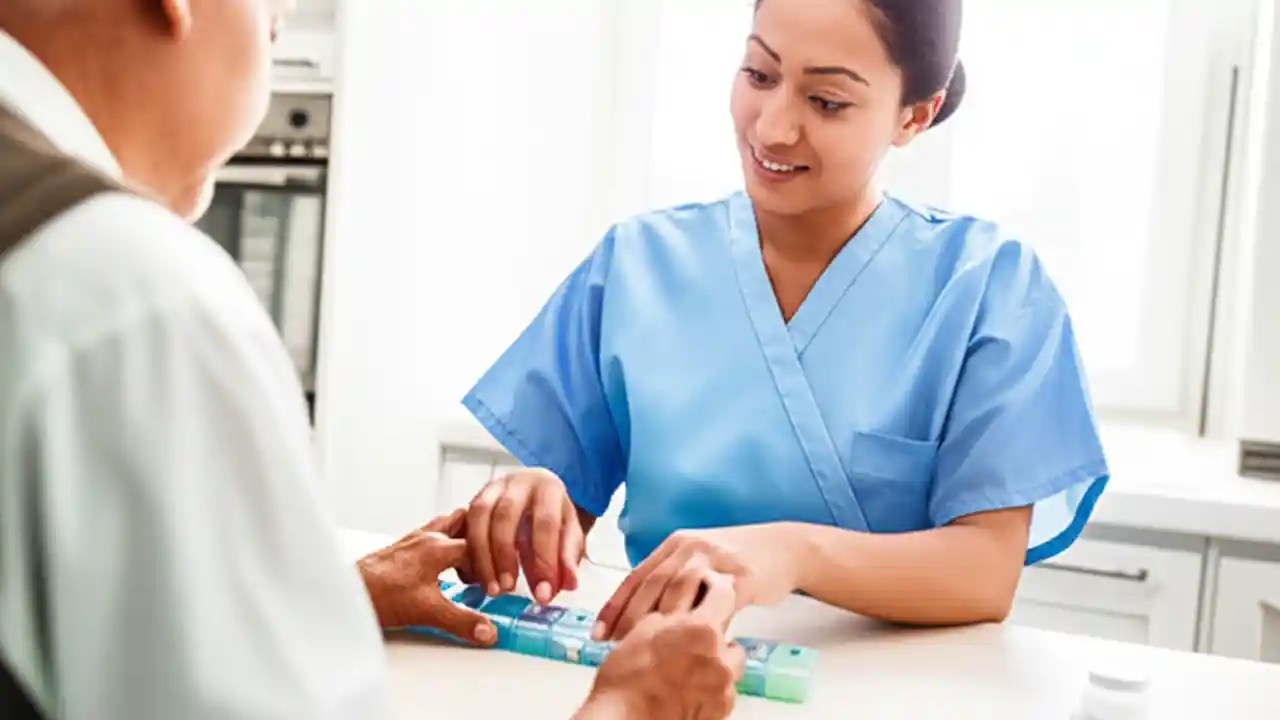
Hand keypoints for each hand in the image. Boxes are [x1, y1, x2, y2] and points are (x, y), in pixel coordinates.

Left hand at [357, 509, 497, 645]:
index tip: (498, 582)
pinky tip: (439, 569)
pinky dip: (442, 546)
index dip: (493, 565)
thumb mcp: (428, 612)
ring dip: (461, 539)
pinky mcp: (400, 548)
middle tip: (488, 563)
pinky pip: (430, 536)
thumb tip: (488, 631)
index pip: (479, 546)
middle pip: (465, 521)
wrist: (345, 593)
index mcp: (438, 547)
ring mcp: (412, 540)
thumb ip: (462, 621)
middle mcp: (427, 537)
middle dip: (481, 540)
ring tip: (467, 566)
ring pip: (446, 524)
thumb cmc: (381, 596)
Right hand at [465, 468, 585, 603]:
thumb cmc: (552, 514)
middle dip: (504, 555)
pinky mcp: (474, 499)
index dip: (544, 560)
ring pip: (478, 517)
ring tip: (491, 588)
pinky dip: (468, 552)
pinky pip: (463, 524)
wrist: (534, 491)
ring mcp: (492, 488)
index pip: (546, 523)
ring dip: (482, 556)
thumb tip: (569, 583)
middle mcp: (518, 483)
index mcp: (548, 489)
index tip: (542, 593)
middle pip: (506, 515)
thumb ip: (568, 557)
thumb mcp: (569, 533)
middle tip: (508, 589)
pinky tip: (477, 577)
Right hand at [575, 573, 745, 719]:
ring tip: (686, 668)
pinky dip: (710, 687)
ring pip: (729, 664)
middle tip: (688, 642)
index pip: (725, 593)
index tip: (708, 591)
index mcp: (702, 629)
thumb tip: (685, 601)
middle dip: (714, 635)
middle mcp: (721, 656)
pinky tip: (686, 689)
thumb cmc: (627, 675)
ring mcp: (724, 686)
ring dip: (715, 662)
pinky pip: (723, 690)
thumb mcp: (644, 628)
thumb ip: (673, 610)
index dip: (714, 589)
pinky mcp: (721, 710)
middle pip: (730, 634)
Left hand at [595, 523, 803, 640]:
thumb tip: (638, 613)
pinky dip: (701, 623)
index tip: (598, 632)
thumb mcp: (698, 559)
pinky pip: (717, 602)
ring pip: (680, 591)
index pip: (637, 576)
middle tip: (615, 645)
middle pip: (652, 583)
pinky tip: (692, 643)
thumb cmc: (735, 560)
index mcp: (676, 544)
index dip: (615, 605)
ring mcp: (717, 559)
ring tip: (647, 649)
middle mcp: (692, 546)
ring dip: (661, 621)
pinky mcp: (742, 576)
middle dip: (629, 616)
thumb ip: (671, 579)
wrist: (783, 547)